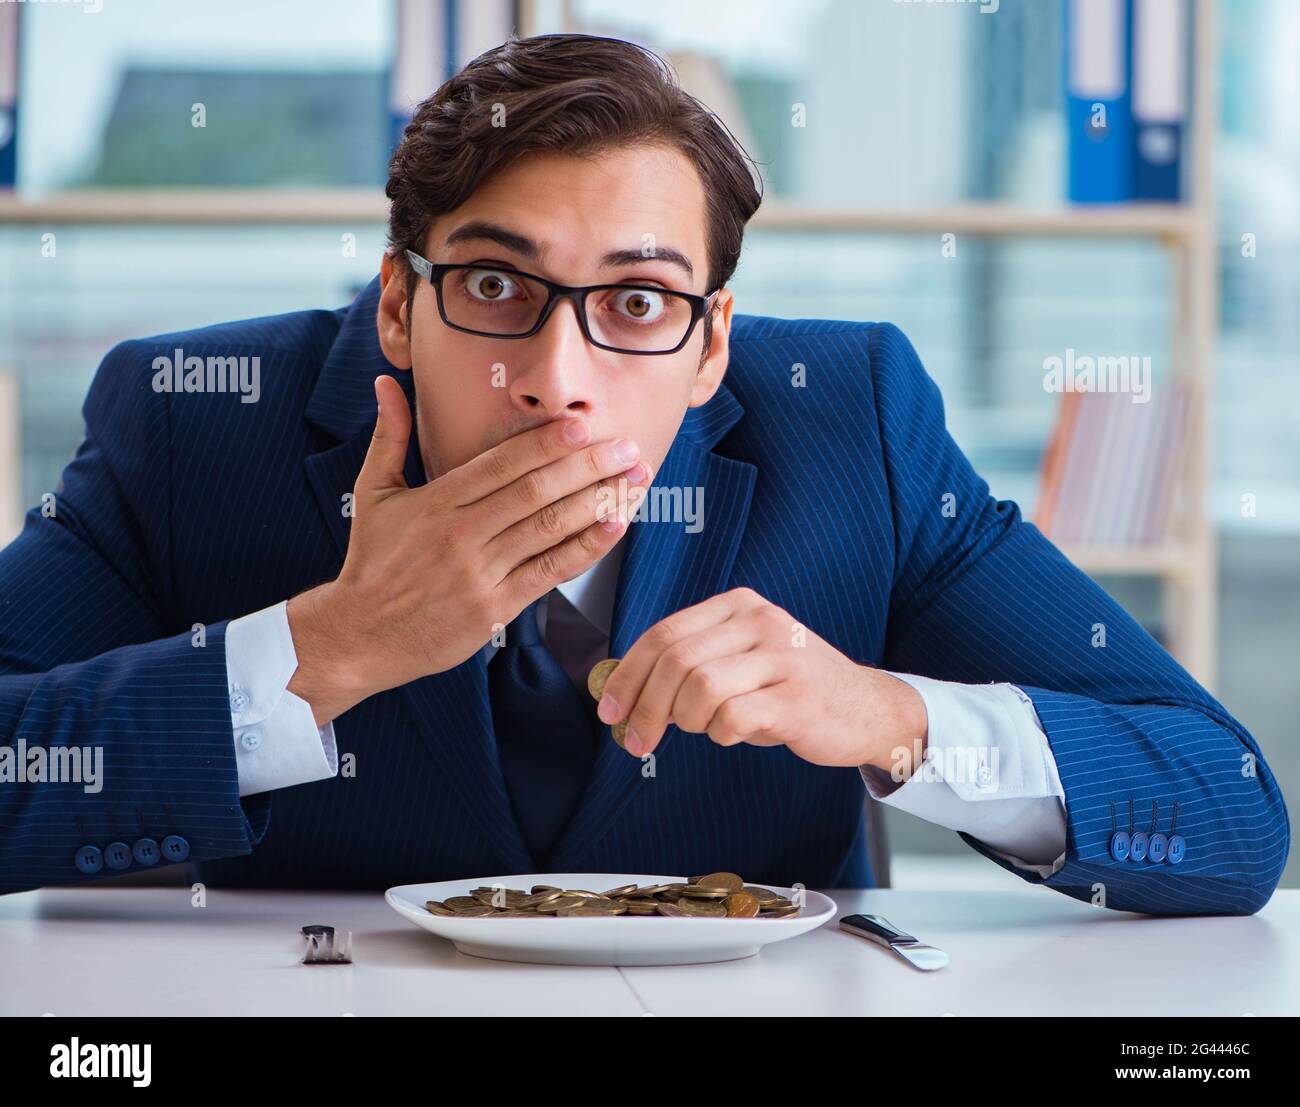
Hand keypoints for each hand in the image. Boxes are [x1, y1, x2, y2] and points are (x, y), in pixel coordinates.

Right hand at [287, 374, 652, 724]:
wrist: (360, 634)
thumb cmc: (371, 561)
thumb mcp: (373, 493)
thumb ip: (389, 436)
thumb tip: (384, 383)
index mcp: (438, 500)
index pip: (503, 463)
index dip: (547, 442)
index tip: (584, 425)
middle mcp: (463, 533)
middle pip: (537, 490)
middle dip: (589, 466)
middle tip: (630, 447)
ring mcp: (482, 571)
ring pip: (550, 528)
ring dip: (600, 501)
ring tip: (636, 482)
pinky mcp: (496, 607)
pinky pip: (550, 571)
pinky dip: (586, 548)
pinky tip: (616, 527)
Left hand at [596, 587, 927, 768]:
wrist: (868, 708)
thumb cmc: (792, 687)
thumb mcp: (744, 658)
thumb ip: (691, 662)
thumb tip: (620, 688)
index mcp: (739, 606)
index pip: (664, 634)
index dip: (628, 674)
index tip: (610, 708)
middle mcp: (760, 622)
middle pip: (675, 661)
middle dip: (645, 707)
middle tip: (636, 740)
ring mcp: (782, 657)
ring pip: (699, 690)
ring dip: (687, 721)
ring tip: (705, 729)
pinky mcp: (796, 697)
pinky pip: (732, 718)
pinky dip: (721, 735)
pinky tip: (736, 734)